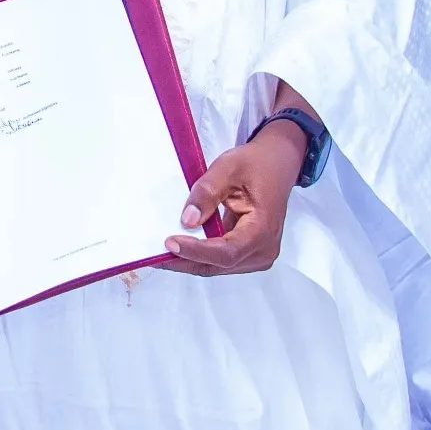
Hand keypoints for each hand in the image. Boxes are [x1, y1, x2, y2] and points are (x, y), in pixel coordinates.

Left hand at [163, 123, 300, 275]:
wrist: (277, 164)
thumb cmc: (256, 164)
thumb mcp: (228, 167)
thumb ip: (207, 193)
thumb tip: (187, 220)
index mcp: (263, 229)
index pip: (227, 252)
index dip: (196, 251)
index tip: (170, 242)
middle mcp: (264, 249)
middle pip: (219, 264)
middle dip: (186, 260)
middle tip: (154, 254)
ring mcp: (257, 253)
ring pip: (218, 265)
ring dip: (190, 260)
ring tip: (161, 252)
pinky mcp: (249, 251)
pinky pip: (220, 259)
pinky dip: (199, 254)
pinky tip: (179, 246)